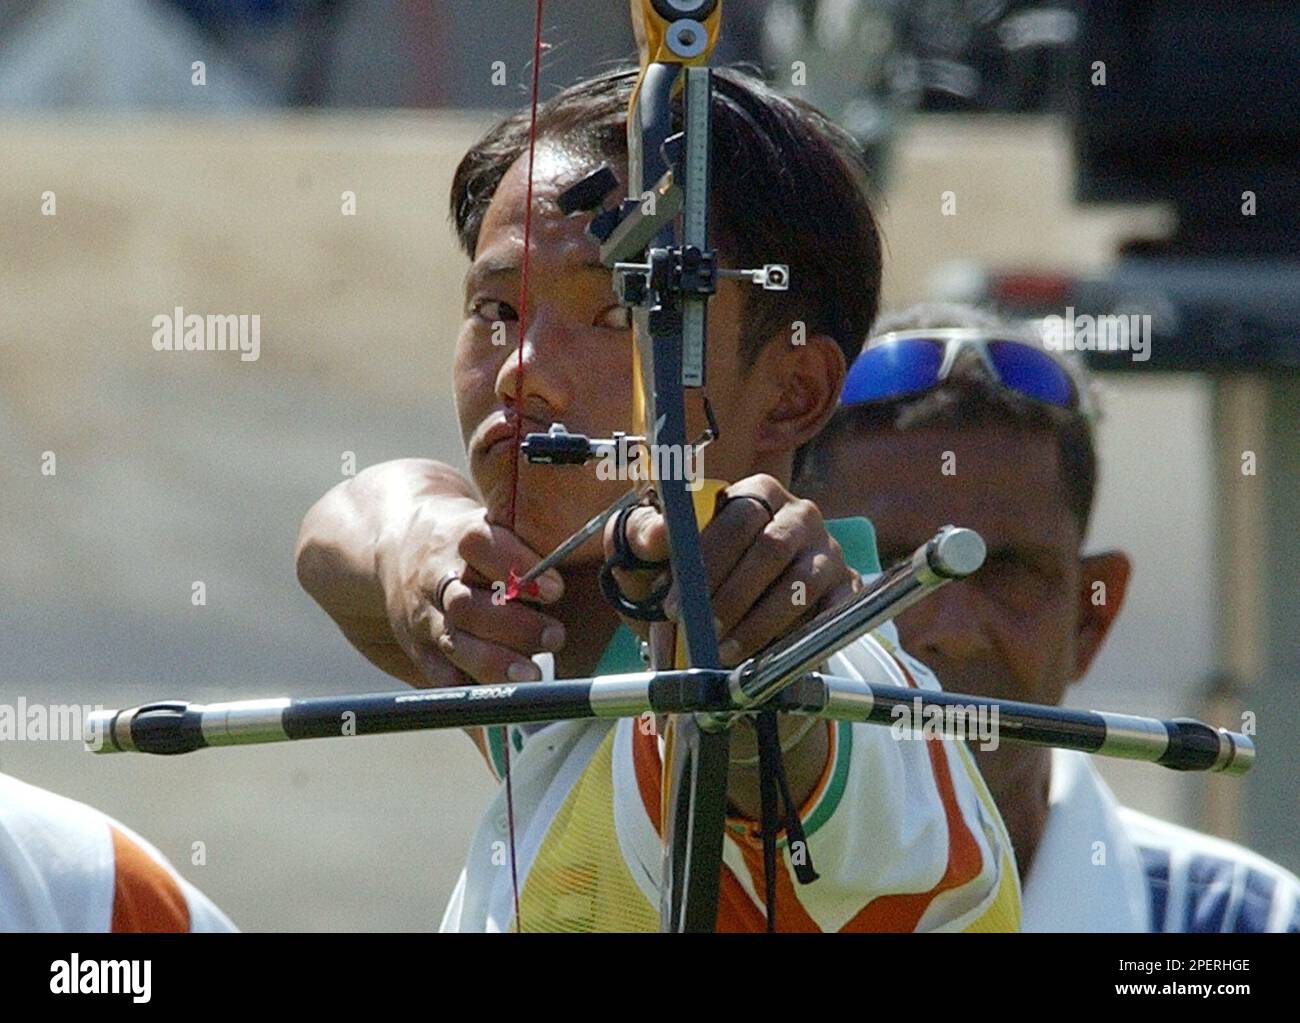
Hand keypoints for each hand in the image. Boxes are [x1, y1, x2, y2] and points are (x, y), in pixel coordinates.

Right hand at [376, 496, 566, 686]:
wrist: (395, 544)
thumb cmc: (466, 540)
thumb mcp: (490, 522)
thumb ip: (527, 544)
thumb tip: (588, 553)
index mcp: (458, 537)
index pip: (480, 545)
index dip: (516, 566)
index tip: (555, 588)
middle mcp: (436, 577)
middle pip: (467, 605)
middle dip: (514, 626)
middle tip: (555, 637)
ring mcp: (424, 615)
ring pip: (453, 641)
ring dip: (494, 662)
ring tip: (532, 675)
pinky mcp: (418, 646)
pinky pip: (437, 674)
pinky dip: (466, 687)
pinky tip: (494, 697)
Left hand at [602, 475, 859, 665]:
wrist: (729, 619)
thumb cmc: (689, 577)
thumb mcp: (656, 557)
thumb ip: (645, 538)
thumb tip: (659, 531)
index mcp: (755, 494)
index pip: (737, 517)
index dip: (706, 561)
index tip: (674, 603)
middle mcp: (798, 515)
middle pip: (771, 548)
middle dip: (732, 595)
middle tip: (702, 631)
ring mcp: (827, 552)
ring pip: (799, 584)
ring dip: (759, 623)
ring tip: (725, 652)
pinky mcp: (846, 590)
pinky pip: (832, 614)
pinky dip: (800, 640)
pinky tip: (770, 660)